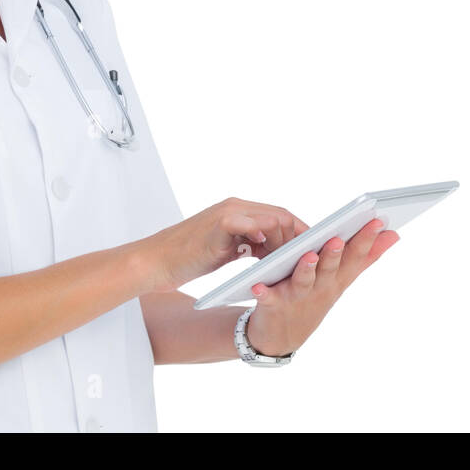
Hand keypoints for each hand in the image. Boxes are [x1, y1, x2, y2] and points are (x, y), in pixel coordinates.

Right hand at [142, 197, 310, 292]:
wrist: (157, 261)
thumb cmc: (190, 258)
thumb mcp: (228, 250)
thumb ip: (250, 245)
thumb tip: (276, 253)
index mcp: (239, 211)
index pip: (280, 215)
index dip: (299, 231)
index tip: (312, 249)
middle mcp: (236, 207)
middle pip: (282, 215)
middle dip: (297, 238)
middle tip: (303, 259)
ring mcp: (228, 214)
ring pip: (272, 219)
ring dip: (285, 242)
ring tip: (287, 263)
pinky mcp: (218, 225)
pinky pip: (250, 226)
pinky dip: (264, 238)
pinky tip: (267, 256)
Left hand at [241, 217, 399, 356]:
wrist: (283, 337)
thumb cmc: (315, 299)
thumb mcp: (343, 279)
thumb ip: (367, 256)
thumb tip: (394, 233)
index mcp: (337, 277)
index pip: (355, 256)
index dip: (367, 239)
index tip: (378, 220)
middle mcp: (320, 287)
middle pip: (330, 269)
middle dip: (335, 254)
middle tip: (338, 238)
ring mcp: (297, 297)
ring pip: (303, 281)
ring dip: (306, 270)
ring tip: (308, 257)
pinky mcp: (274, 305)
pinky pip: (268, 298)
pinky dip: (264, 292)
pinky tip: (258, 286)